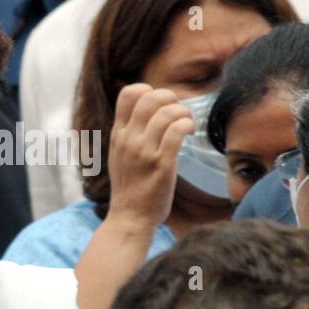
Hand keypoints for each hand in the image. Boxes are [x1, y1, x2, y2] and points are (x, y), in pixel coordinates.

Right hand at [106, 83, 193, 228]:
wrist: (130, 218)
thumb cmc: (129, 188)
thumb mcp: (119, 155)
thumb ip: (127, 133)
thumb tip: (143, 112)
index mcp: (118, 135)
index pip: (128, 94)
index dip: (148, 90)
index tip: (159, 104)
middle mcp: (129, 140)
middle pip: (151, 97)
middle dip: (170, 98)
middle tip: (178, 111)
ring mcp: (145, 152)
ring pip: (167, 112)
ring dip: (183, 112)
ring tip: (187, 122)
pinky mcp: (162, 164)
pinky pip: (177, 131)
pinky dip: (187, 124)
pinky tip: (190, 131)